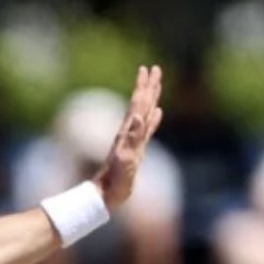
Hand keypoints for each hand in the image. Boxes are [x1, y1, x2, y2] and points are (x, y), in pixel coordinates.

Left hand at [94, 65, 164, 212]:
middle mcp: (130, 134)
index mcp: (129, 133)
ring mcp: (134, 141)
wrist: (106, 195)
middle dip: (148, 86)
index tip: (149, 69)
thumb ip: (132, 137)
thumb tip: (137, 115)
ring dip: (151, 98)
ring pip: (144, 113)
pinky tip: (157, 113)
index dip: (144, 87)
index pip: (138, 105)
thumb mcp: (125, 159)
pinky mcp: (137, 150)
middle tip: (154, 68)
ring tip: (156, 84)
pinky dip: (153, 119)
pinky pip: (147, 129)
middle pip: (141, 104)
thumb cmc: (115, 181)